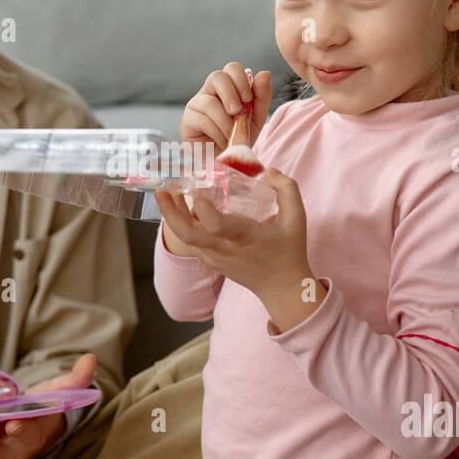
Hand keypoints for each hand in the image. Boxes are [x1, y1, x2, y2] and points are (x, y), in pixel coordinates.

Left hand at [154, 168, 326, 331]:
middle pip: (187, 234)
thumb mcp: (297, 218)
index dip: (202, 206)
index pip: (216, 224)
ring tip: (168, 191)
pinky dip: (183, 223)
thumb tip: (268, 170)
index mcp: (245, 238)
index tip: (198, 186)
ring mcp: (215, 257)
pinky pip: (191, 241)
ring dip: (173, 215)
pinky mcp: (211, 260)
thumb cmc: (289, 251)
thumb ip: (286, 189)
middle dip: (170, 212)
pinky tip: (182, 206)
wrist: (282, 287)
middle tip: (162, 189)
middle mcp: (225, 249)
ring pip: (185, 237)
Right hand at [181, 62, 271, 151]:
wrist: (225, 163)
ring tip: (232, 136)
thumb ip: (261, 97)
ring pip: (210, 102)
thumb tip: (264, 73)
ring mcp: (196, 104)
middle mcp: (210, 91)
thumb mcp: (255, 118)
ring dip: (226, 121)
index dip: (241, 79)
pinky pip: (203, 119)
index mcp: (227, 87)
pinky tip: (223, 141)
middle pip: (217, 77)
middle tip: (238, 112)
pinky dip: (217, 132)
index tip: (248, 99)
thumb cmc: (238, 138)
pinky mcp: (187, 119)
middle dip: (231, 94)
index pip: (231, 68)